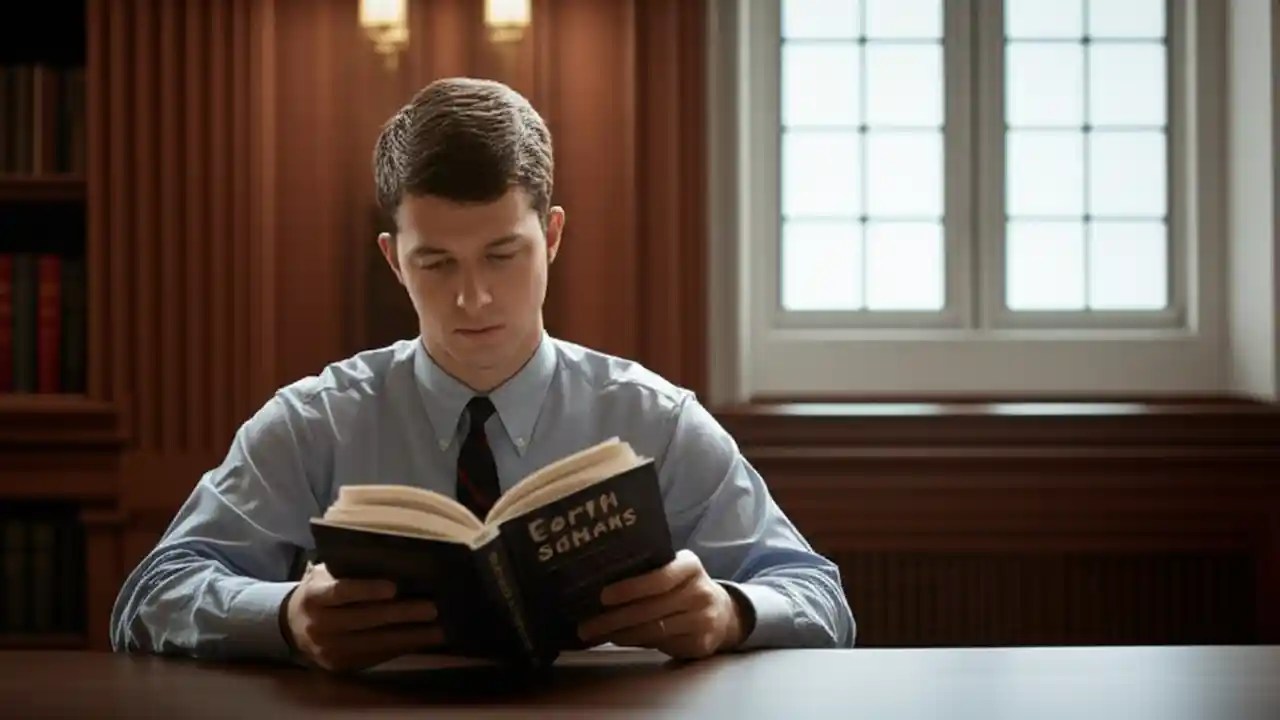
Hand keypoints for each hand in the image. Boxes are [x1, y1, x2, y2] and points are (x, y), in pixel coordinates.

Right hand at [282, 563, 442, 672]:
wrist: (292, 628)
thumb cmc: (320, 592)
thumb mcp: (325, 576)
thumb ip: (350, 571)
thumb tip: (396, 561)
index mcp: (314, 597)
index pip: (341, 592)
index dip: (367, 590)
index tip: (394, 587)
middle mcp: (319, 626)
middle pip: (365, 620)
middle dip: (401, 615)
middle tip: (432, 608)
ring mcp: (329, 650)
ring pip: (375, 644)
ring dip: (410, 637)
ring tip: (438, 630)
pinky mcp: (342, 666)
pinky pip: (376, 657)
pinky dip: (402, 648)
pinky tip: (423, 640)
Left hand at [577, 550, 745, 659]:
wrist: (723, 612)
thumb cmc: (685, 586)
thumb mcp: (675, 569)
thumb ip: (648, 572)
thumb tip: (601, 585)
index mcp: (690, 566)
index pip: (659, 578)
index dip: (630, 588)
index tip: (603, 596)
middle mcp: (700, 592)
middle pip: (651, 609)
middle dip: (613, 619)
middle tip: (585, 625)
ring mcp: (702, 620)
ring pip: (653, 630)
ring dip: (620, 634)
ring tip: (595, 635)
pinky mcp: (700, 643)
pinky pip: (660, 644)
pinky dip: (635, 642)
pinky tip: (618, 639)